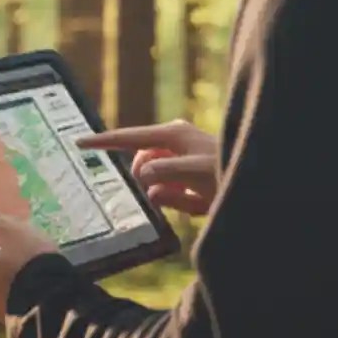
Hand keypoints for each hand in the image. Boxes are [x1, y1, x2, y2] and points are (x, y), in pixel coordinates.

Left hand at [0, 188, 58, 322]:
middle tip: (31, 252)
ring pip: (5, 284)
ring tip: (39, 271)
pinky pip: (17, 300)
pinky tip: (41, 288)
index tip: (19, 234)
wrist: (50, 300)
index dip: (2, 235)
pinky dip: (25, 294)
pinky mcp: (13, 320)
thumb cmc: (27, 258)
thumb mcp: (4, 228)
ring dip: (17, 278)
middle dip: (8, 258)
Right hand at [76, 120, 218, 216]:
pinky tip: (197, 203)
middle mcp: (174, 142)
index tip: (78, 142)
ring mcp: (180, 159)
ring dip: (161, 192)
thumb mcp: (196, 173)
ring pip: (153, 180)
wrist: (258, 188)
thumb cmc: (228, 174)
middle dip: (143, 178)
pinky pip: (167, 193)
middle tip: (166, 191)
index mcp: (172, 135)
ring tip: (189, 197)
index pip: (129, 137)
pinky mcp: (187, 179)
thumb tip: (143, 176)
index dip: (103, 141)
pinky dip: (175, 201)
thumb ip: (167, 173)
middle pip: (140, 162)